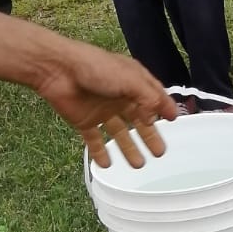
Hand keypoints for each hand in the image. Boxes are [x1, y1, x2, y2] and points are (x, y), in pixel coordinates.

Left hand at [29, 37, 177, 167]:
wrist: (58, 70)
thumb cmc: (94, 67)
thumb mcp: (130, 79)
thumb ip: (148, 98)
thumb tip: (156, 117)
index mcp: (132, 81)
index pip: (154, 97)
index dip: (164, 109)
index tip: (174, 121)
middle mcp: (119, 96)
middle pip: (138, 120)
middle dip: (149, 135)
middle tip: (159, 152)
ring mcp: (101, 110)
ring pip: (119, 133)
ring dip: (128, 148)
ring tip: (138, 164)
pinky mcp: (84, 120)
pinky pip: (94, 140)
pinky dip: (100, 152)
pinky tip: (107, 164)